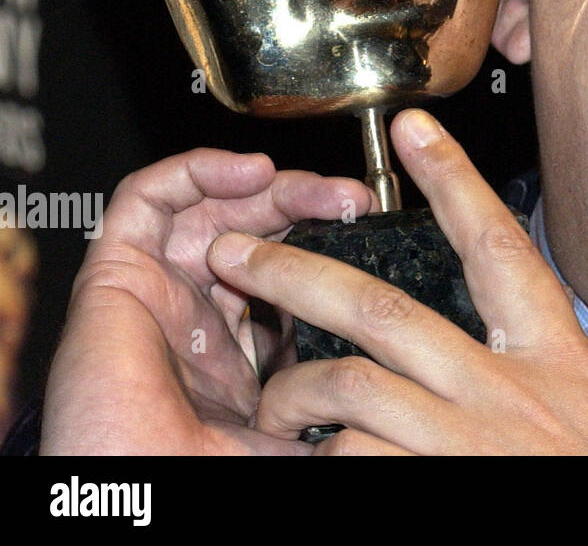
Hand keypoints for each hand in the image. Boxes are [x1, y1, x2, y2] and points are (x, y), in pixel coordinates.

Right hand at [41, 149, 373, 453]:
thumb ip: (336, 393)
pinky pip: (143, 203)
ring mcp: (158, 296)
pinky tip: (249, 173)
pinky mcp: (113, 278)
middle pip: (252, 235)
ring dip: (264, 186)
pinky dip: (195, 172)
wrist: (139, 494)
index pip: (286, 278)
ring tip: (317, 188)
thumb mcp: (296, 431)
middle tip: (354, 201)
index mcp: (239, 359)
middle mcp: (198, 322)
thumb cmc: (199, 478)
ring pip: (209, 211)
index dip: (327, 248)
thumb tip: (396, 365)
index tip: (375, 232)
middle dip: (304, 207)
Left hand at [210, 109, 587, 454]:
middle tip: (238, 253)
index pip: (497, 247)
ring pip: (349, 390)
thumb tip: (529, 342)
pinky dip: (329, 460)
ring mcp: (466, 444)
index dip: (452, 179)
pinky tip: (326, 466)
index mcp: (556, 357)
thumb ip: (564, 372)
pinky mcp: (432, 491)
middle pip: (383, 312)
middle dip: (297, 276)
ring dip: (296, 396)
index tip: (411, 130)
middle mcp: (507, 389)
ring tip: (276, 407)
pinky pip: (353, 462)